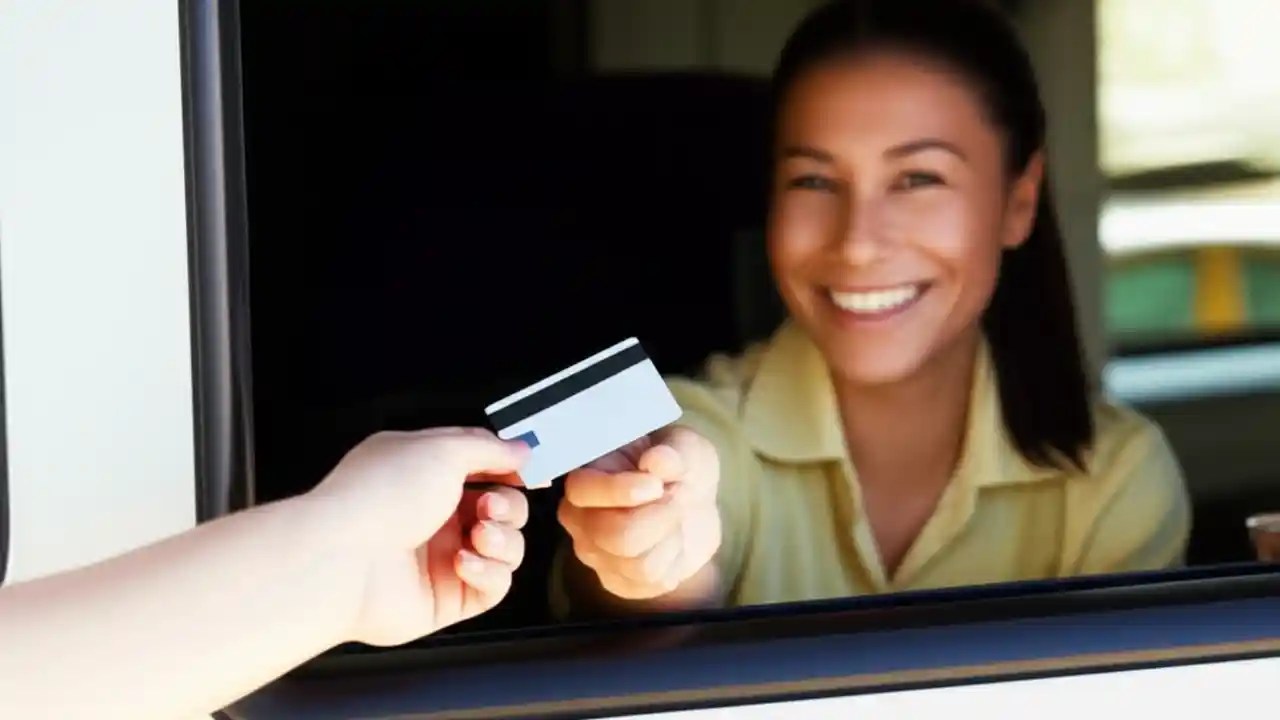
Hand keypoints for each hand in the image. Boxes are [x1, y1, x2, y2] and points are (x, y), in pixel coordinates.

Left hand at [309, 427, 530, 645]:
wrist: (342, 559)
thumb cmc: (379, 497)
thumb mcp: (441, 449)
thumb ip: (489, 448)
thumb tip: (521, 449)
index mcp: (426, 473)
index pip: (484, 468)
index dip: (511, 469)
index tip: (530, 471)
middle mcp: (434, 515)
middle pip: (503, 509)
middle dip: (508, 506)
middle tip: (488, 507)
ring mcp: (440, 557)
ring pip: (505, 549)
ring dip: (503, 540)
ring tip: (478, 537)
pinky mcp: (446, 597)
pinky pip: (493, 587)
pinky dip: (488, 573)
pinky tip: (463, 563)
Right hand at [558, 426, 720, 600]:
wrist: (694, 508)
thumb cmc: (679, 470)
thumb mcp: (686, 448)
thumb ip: (674, 451)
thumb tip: (656, 461)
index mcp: (584, 478)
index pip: (582, 491)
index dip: (618, 491)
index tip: (656, 485)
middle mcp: (579, 519)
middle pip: (616, 535)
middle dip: (661, 517)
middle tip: (676, 498)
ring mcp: (595, 554)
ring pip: (639, 564)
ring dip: (671, 538)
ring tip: (674, 518)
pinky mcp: (616, 582)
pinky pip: (652, 582)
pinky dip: (674, 560)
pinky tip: (671, 542)